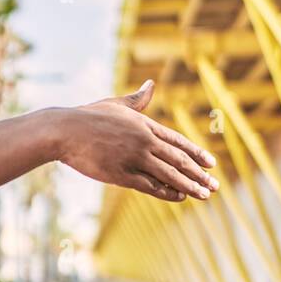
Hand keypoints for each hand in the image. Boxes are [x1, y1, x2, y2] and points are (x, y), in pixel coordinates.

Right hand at [59, 80, 218, 200]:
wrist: (65, 131)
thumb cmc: (88, 117)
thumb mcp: (116, 104)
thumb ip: (138, 99)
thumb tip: (152, 84)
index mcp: (145, 124)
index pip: (178, 141)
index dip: (196, 153)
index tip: (211, 163)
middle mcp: (144, 141)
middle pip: (178, 159)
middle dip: (199, 173)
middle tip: (215, 184)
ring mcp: (134, 158)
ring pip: (169, 174)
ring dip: (189, 185)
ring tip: (205, 194)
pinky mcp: (121, 174)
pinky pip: (150, 185)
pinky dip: (167, 192)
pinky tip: (180, 197)